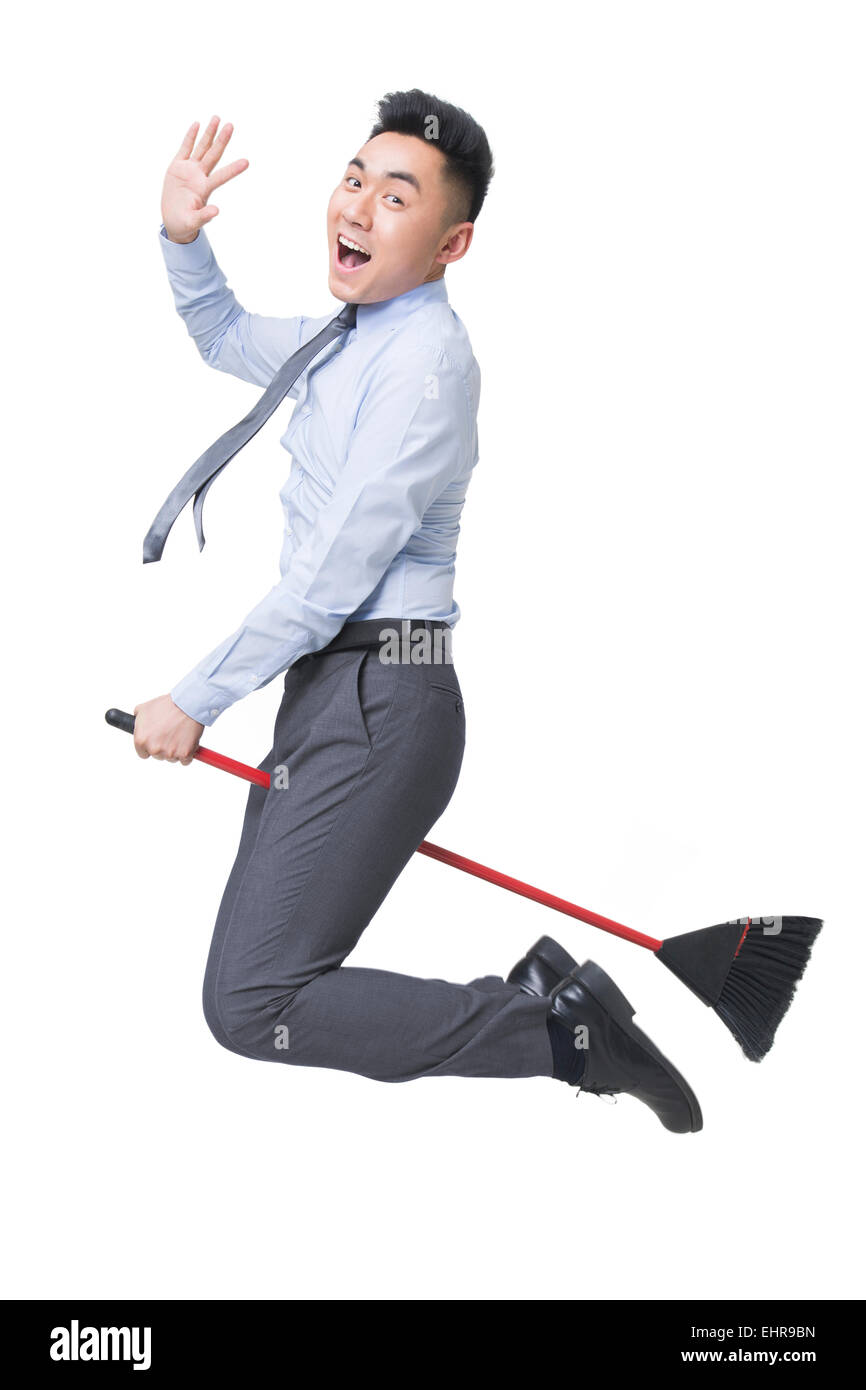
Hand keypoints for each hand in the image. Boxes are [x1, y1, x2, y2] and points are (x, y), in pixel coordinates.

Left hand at [133, 695, 203, 764]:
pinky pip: (186, 760)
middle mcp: (154, 749)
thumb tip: (135, 723)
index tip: (156, 741)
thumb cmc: (167, 705)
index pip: (143, 753)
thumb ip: (137, 721)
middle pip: (158, 756)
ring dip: (176, 750)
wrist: (187, 704)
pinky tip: (188, 740)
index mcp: (141, 740)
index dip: (150, 746)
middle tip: (170, 734)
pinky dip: (188, 753)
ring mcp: (169, 753)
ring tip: (180, 734)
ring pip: (172, 758)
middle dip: (163, 748)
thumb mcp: (144, 708)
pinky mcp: (184, 754)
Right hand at [161, 116, 248, 242]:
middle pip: (213, 155)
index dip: (233, 169)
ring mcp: (189, 170)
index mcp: (204, 189)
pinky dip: (190, 137)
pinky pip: (185, 148)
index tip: (246, 162)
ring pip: (201, 148)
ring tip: (217, 118)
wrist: (174, 221)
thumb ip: (204, 217)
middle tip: (231, 126)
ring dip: (209, 134)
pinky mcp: (177, 167)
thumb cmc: (185, 224)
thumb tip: (216, 211)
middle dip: (221, 141)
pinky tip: (197, 124)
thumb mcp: (193, 222)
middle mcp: (199, 176)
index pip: (221, 176)